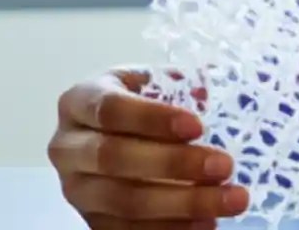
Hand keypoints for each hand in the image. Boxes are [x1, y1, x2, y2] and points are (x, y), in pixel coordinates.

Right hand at [48, 67, 249, 228]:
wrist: (118, 137)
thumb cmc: (140, 104)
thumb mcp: (151, 83)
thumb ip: (176, 85)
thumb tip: (209, 95)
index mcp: (79, 102)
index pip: (110, 109)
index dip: (152, 118)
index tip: (197, 126)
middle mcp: (68, 148)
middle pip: (113, 159)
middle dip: (173, 164)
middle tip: (224, 166)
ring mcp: (77, 190)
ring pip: (124, 202)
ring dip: (183, 203)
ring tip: (230, 199)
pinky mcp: (91, 222)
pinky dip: (171, 229)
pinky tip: (208, 222)